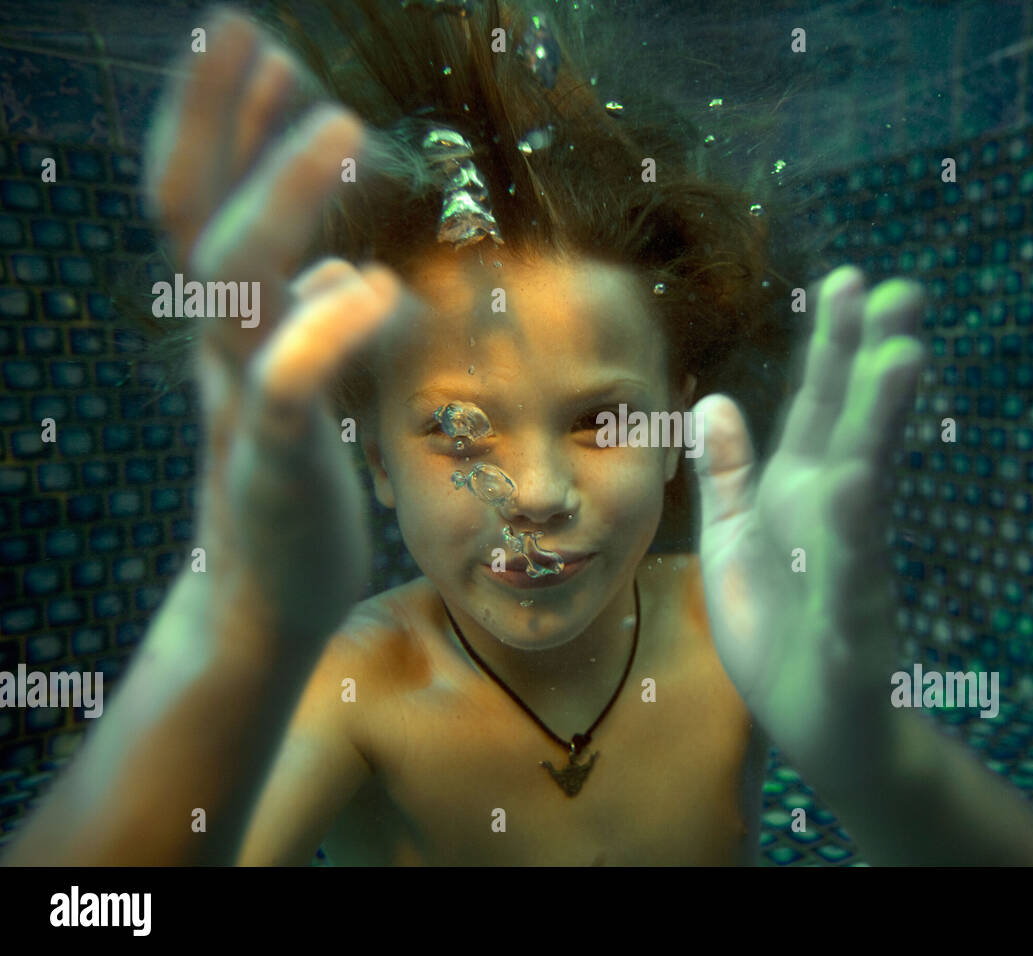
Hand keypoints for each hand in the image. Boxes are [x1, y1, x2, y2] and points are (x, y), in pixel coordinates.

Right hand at [144, 11, 405, 650]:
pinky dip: (324, 330)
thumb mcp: (296, 397)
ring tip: (341, 121)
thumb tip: (335, 270)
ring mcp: (241, 403)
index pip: (210, 207)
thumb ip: (306, 327)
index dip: (226, 127)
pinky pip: (286, 387)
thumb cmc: (288, 491)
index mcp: (230, 330)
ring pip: (237, 283)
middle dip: (217, 120)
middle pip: (196, 216)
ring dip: (284, 197)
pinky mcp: (274, 462)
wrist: (266, 600)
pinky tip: (373, 282)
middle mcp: (222, 350)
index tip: (260, 49)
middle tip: (241, 26)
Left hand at [690, 267, 924, 776]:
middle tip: (902, 290)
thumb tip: (716, 401)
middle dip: (872, 360)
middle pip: (854, 427)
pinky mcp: (853, 625)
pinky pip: (851, 574)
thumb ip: (728, 474)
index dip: (833, 347)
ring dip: (882, 424)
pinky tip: (857, 486)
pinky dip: (852, 532)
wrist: (819, 723)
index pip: (820, 407)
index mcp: (803, 492)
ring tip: (902, 359)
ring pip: (867, 484)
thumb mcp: (736, 540)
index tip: (850, 280)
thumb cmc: (780, 630)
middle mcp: (836, 516)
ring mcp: (851, 566)